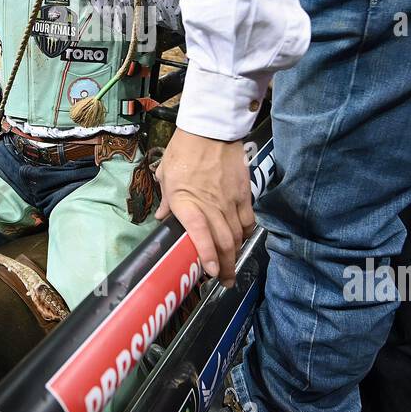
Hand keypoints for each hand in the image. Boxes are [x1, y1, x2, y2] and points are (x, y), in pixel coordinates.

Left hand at [155, 128, 254, 287]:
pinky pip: (249, 220)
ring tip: (232, 267)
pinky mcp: (244, 193)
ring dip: (236, 254)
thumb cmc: (183, 150)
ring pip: (238, 235)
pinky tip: (243, 240)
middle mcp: (211, 205)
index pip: (199, 233)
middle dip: (225, 266)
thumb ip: (167, 201)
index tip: (210, 272)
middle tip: (224, 281)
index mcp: (187, 202)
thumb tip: (161, 217)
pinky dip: (247, 234)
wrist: (211, 129)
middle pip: (224, 242)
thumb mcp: (166, 175)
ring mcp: (230, 201)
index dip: (207, 255)